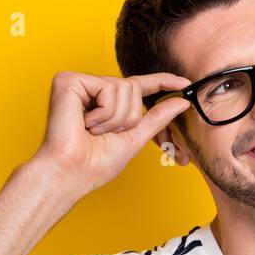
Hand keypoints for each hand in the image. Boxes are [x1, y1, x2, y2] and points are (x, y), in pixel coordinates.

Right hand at [29, 71, 190, 199]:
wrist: (71, 173)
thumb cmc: (95, 163)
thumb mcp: (134, 137)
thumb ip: (156, 118)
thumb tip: (181, 102)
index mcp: (105, 101)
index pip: (138, 86)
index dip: (162, 82)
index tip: (185, 82)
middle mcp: (91, 88)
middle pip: (133, 87)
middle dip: (128, 117)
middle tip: (104, 134)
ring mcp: (79, 82)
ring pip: (123, 88)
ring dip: (115, 119)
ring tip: (92, 131)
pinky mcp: (68, 80)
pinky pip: (107, 89)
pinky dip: (104, 114)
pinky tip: (85, 124)